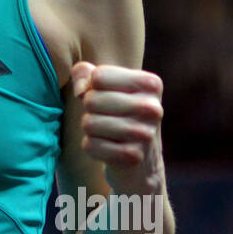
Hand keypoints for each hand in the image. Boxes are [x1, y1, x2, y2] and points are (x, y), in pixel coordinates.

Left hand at [70, 61, 164, 191]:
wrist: (142, 160)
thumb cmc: (118, 113)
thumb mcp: (106, 86)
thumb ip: (84, 73)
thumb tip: (80, 90)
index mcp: (151, 84)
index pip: (98, 76)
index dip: (92, 87)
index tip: (107, 96)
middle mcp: (153, 108)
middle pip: (91, 100)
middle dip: (89, 109)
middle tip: (105, 116)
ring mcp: (144, 134)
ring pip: (89, 123)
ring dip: (90, 129)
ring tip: (106, 131)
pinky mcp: (133, 157)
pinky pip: (90, 146)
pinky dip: (92, 147)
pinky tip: (108, 147)